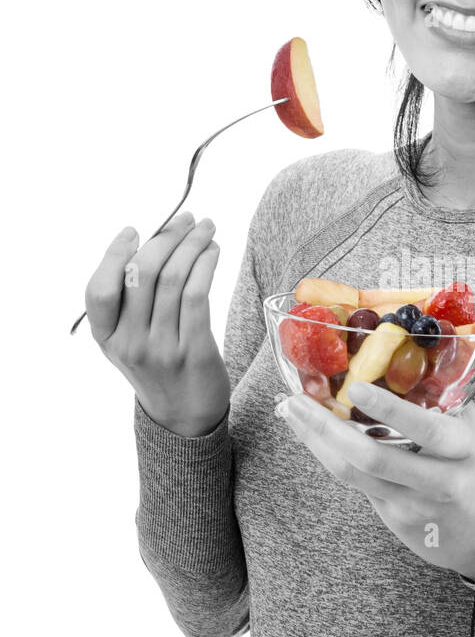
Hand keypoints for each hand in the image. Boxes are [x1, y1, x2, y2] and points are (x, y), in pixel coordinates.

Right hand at [84, 211, 229, 436]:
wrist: (184, 416)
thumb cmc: (159, 365)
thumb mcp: (129, 339)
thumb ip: (130, 300)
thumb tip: (153, 241)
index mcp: (105, 337)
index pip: (98, 289)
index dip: (114, 254)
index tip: (136, 230)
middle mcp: (128, 343)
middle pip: (141, 274)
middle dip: (166, 238)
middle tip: (186, 219)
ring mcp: (160, 348)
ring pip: (172, 279)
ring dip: (192, 245)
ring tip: (205, 228)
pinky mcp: (193, 350)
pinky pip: (196, 295)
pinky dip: (205, 265)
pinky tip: (213, 252)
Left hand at [275, 381, 474, 580]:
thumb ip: (447, 402)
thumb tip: (413, 356)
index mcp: (462, 451)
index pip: (425, 428)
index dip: (389, 409)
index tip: (357, 388)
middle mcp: (436, 480)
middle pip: (371, 458)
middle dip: (326, 428)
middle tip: (295, 401)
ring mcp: (412, 504)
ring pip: (354, 475)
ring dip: (317, 442)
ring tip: (293, 413)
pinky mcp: (395, 520)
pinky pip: (358, 485)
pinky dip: (332, 458)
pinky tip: (315, 438)